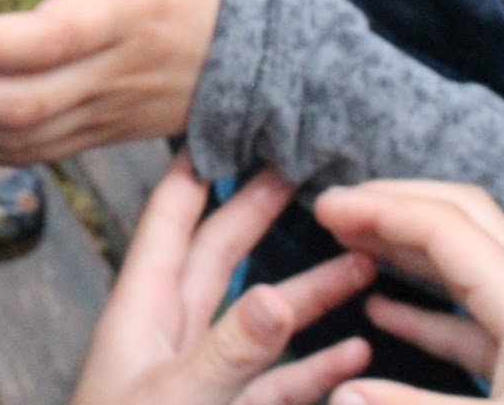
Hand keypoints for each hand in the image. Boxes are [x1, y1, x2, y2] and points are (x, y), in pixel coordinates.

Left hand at [75, 161, 375, 404]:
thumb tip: (275, 295)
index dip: (193, 172)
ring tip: (362, 261)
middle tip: (300, 171)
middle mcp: (170, 334)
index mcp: (141, 310)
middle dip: (257, 211)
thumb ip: (227, 351)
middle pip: (219, 254)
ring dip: (310, 291)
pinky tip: (357, 350)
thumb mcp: (176, 399)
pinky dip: (317, 366)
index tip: (226, 126)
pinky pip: (279, 382)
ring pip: (262, 319)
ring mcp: (201, 375)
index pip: (169, 220)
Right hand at [313, 181, 503, 404]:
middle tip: (335, 208)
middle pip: (462, 215)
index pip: (442, 225)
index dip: (377, 210)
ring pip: (468, 255)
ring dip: (407, 243)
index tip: (323, 207)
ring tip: (349, 242)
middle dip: (395, 202)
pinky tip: (382, 310)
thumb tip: (339, 395)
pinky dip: (425, 300)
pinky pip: (475, 309)